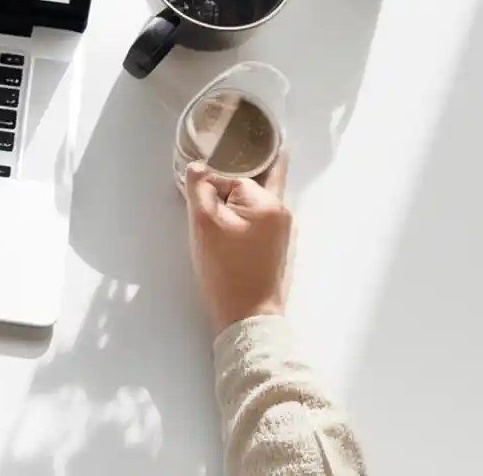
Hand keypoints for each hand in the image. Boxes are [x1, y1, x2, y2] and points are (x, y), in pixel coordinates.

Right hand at [183, 156, 292, 333]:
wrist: (248, 316)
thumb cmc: (225, 269)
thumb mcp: (204, 223)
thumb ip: (199, 188)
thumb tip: (198, 166)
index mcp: (269, 202)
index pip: (232, 178)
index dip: (211, 189)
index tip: (198, 206)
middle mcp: (282, 212)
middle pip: (247, 188)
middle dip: (226, 194)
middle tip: (209, 208)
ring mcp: (284, 232)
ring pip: (252, 206)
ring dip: (233, 210)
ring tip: (215, 227)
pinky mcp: (278, 249)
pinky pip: (257, 224)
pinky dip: (241, 225)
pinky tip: (228, 240)